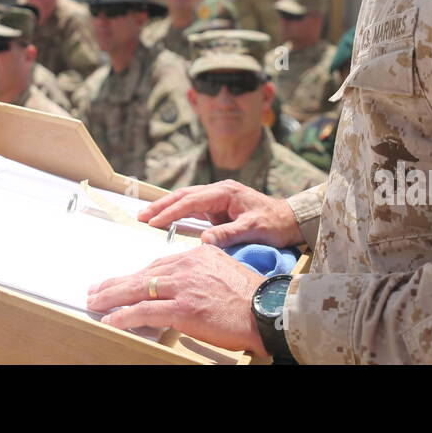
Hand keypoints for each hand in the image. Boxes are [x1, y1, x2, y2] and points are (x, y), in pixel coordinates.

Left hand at [87, 245, 265, 354]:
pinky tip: (110, 319)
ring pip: (138, 289)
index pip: (158, 265)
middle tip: (96, 289)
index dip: (136, 275)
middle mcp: (187, 266)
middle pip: (142, 274)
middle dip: (116, 283)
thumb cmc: (251, 298)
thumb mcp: (224, 272)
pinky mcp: (183, 308)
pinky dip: (124, 316)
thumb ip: (201, 274)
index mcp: (197, 255)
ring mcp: (183, 286)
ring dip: (111, 297)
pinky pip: (144, 311)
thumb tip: (183, 285)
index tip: (122, 281)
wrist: (266, 311)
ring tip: (94, 302)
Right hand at [139, 180, 303, 247]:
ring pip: (187, 199)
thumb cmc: (274, 224)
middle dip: (162, 205)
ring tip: (147, 216)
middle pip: (184, 195)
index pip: (191, 200)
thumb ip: (228, 234)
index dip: (171, 211)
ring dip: (167, 207)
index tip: (153, 221)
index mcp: (225, 192)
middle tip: (141, 216)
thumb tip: (204, 241)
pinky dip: (179, 212)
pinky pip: (194, 208)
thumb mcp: (252, 230)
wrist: (290, 220)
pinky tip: (167, 219)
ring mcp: (219, 198)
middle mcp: (219, 191)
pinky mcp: (220, 207)